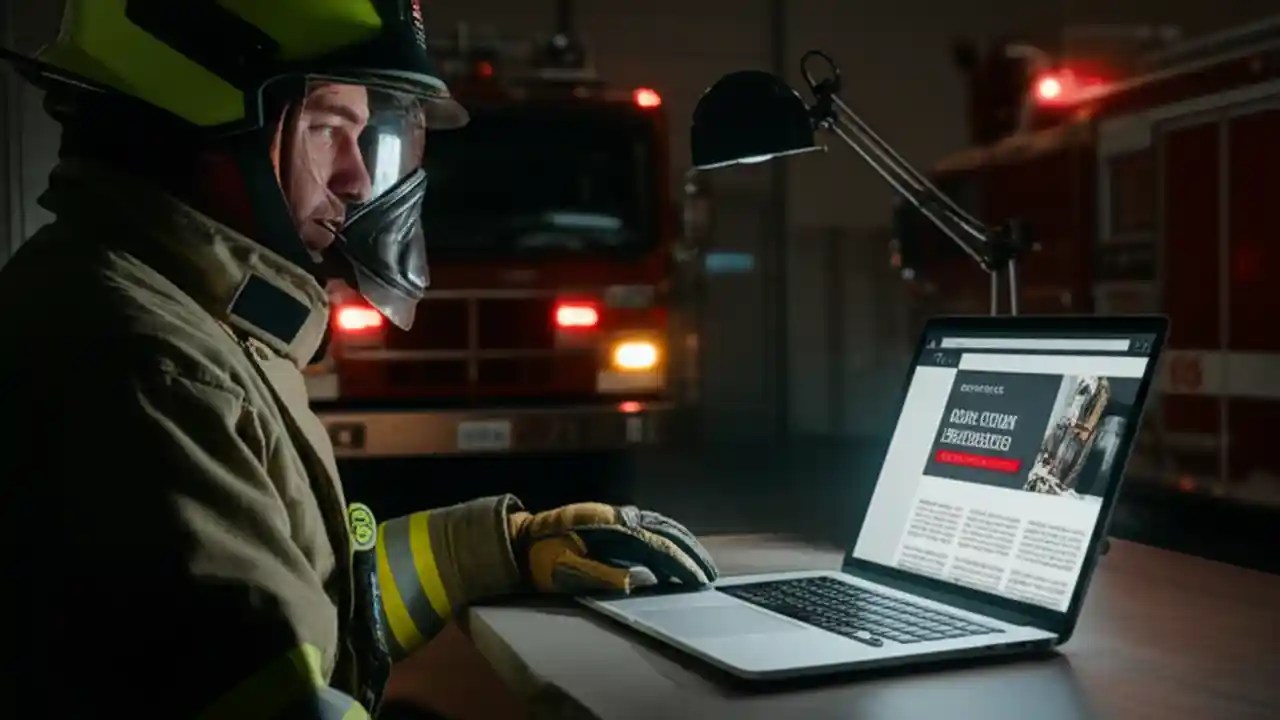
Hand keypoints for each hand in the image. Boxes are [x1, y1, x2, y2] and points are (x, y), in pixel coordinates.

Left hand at [507, 503, 718, 594]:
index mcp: (609, 524)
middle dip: (690, 553)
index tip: (699, 580)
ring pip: (661, 526)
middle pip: (665, 530)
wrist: (518, 540)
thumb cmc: (539, 559)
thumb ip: (602, 575)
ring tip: (701, 566)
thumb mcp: (565, 571)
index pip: (656, 544)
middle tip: (710, 575)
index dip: (680, 563)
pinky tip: (677, 554)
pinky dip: (670, 539)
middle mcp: (617, 515)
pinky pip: (650, 528)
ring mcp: (616, 516)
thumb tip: (640, 580)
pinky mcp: (613, 523)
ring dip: (684, 545)